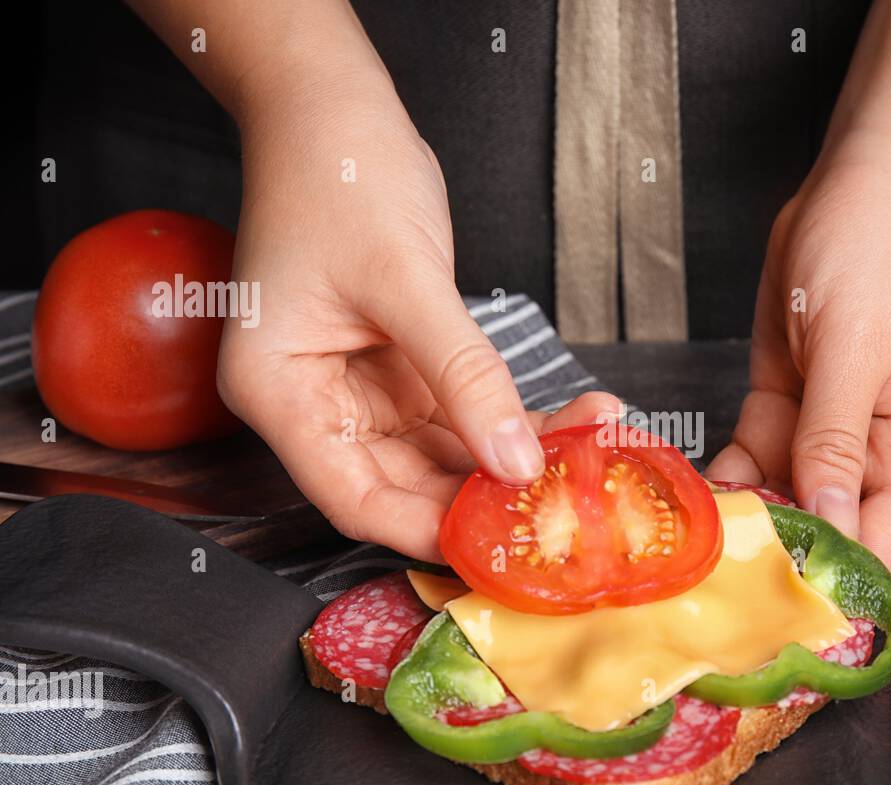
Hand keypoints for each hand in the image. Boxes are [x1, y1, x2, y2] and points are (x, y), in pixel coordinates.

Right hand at [217, 80, 616, 559]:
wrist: (334, 110)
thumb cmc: (338, 175)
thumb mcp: (405, 280)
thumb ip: (464, 375)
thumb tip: (518, 460)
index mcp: (279, 392)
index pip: (353, 496)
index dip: (427, 528)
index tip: (502, 543)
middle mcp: (314, 402)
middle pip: (403, 485)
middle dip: (486, 494)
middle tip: (564, 500)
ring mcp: (358, 388)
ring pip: (441, 454)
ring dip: (512, 457)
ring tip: (587, 447)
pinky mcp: (399, 369)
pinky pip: (459, 414)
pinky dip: (509, 421)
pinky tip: (567, 420)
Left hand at [706, 156, 890, 575]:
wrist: (859, 182)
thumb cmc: (881, 250)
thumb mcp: (854, 348)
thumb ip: (836, 439)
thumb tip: (831, 523)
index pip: (883, 543)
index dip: (833, 584)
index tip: (772, 615)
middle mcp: (878, 453)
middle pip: (830, 532)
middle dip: (775, 560)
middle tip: (708, 590)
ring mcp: (830, 432)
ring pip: (783, 499)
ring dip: (740, 522)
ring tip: (684, 551)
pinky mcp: (787, 407)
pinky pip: (754, 460)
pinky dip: (724, 479)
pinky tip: (686, 497)